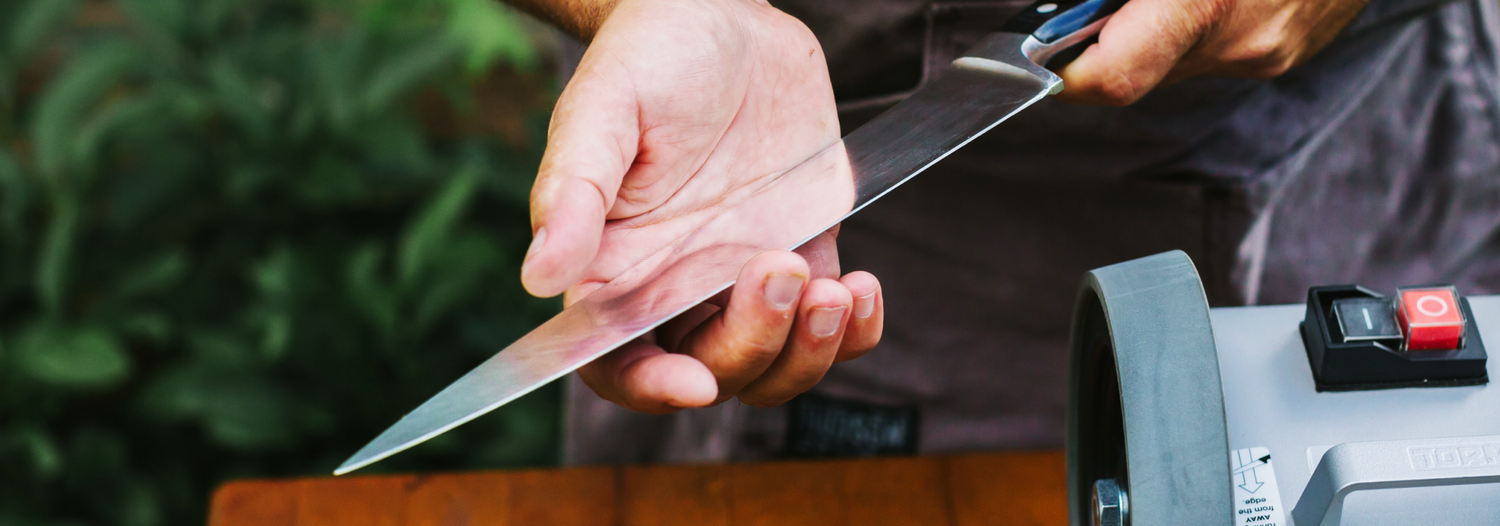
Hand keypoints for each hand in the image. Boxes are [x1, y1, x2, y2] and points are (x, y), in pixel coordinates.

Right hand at [520, 0, 883, 412]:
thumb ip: (573, 193)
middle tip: (778, 266)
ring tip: (833, 288)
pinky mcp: (802, 251)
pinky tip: (861, 287)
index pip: (618, 362)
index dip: (651, 389)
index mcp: (615, 267)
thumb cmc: (648, 54)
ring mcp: (742, 275)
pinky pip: (832, 326)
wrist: (722, 14)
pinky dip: (856, 331)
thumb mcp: (602, 109)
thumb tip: (539, 278)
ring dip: (811, 352)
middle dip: (752, 344)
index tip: (695, 384)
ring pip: (776, 364)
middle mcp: (677, 284)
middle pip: (713, 368)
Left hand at [1056, 0, 1370, 104]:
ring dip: (1152, 22)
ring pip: (1170, 57)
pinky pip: (1211, 47)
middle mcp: (1240, 42)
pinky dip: (1194, 19)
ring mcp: (1268, 53)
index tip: (1028, 48)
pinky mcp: (1286, 52)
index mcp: (1206, 3)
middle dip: (1104, 30)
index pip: (1108, 78)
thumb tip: (1065, 1)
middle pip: (1131, 65)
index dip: (1055, 69)